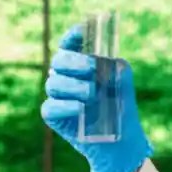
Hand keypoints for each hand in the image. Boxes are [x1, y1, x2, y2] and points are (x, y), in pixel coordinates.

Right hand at [40, 26, 152, 171]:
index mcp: (80, 64)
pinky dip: (65, 106)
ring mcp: (58, 96)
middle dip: (74, 62)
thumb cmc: (120, 107)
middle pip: (58, 61)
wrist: (120, 141)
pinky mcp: (53, 116)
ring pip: (53, 83)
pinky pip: (50, 107)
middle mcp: (66, 77)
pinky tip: (80, 108)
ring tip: (92, 94)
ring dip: (73, 86)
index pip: (70, 44)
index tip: (82, 31)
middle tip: (92, 68)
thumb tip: (106, 60)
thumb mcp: (122, 83)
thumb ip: (114, 67)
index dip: (73, 36)